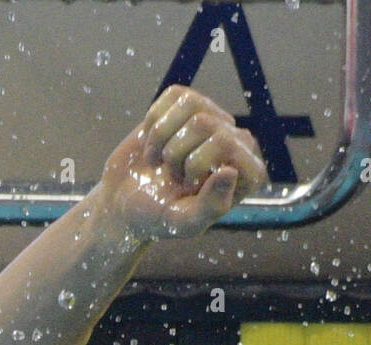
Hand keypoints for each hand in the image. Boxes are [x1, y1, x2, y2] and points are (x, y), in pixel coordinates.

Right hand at [95, 85, 268, 240]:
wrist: (124, 205)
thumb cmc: (157, 217)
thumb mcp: (183, 223)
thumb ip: (211, 206)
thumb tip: (229, 171)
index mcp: (246, 174)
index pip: (225, 142)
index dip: (196, 163)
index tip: (186, 187)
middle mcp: (236, 144)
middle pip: (204, 123)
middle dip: (175, 153)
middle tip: (171, 176)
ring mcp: (214, 121)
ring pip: (190, 103)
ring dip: (163, 136)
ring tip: (162, 160)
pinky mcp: (188, 108)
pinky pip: (175, 95)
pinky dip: (155, 121)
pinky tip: (154, 144)